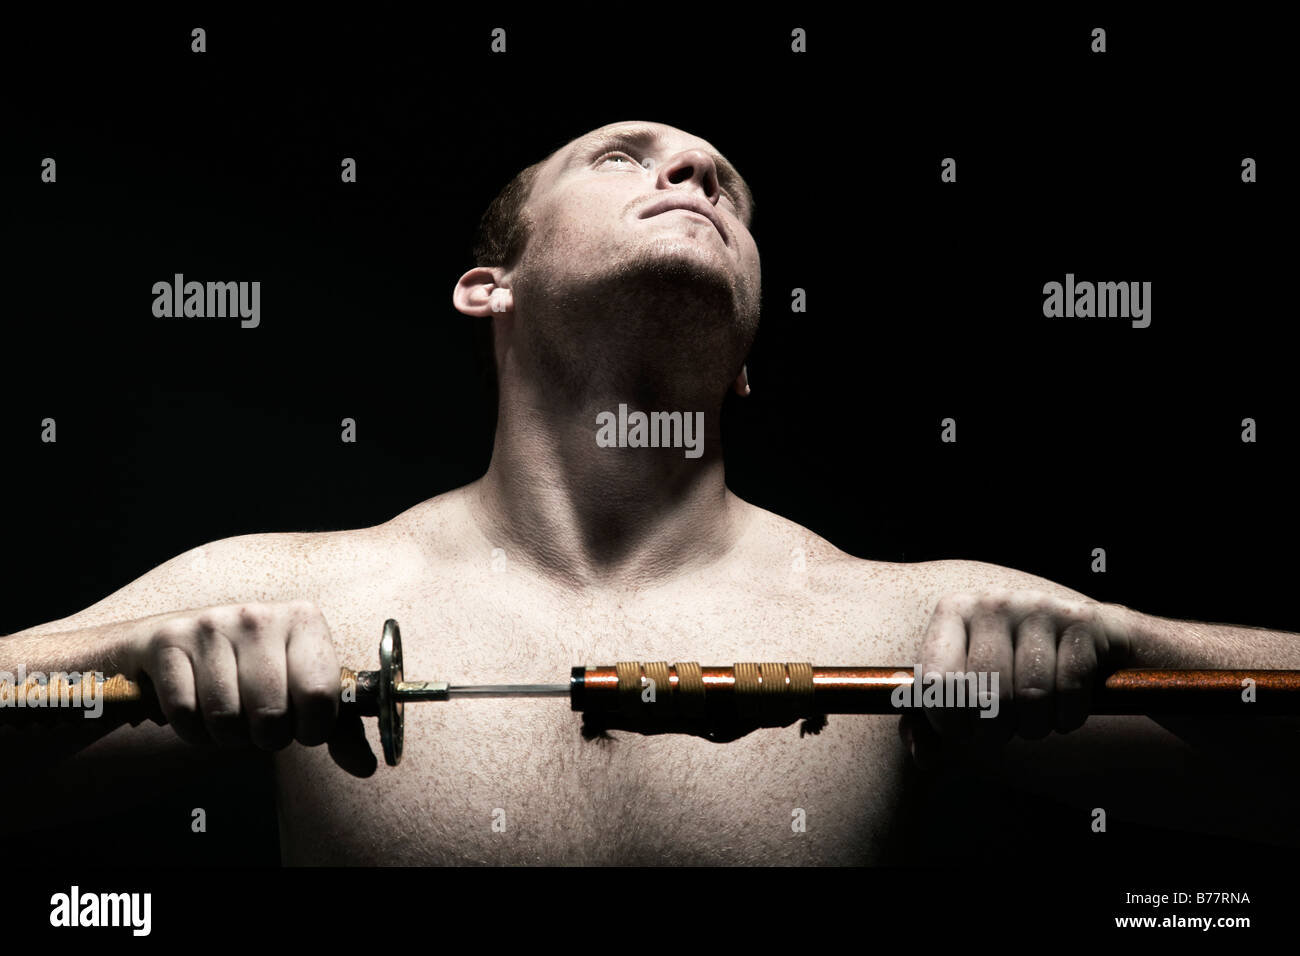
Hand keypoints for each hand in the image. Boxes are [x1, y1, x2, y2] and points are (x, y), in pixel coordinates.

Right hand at [117, 600, 374, 774]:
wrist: (174, 644)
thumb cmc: (249, 670)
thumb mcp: (298, 688)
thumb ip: (336, 727)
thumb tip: (365, 766)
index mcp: (304, 619)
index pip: (319, 695)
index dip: (312, 728)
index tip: (303, 727)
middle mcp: (259, 615)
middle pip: (272, 713)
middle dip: (267, 737)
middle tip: (261, 725)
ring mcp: (212, 624)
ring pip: (226, 717)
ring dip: (227, 736)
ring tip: (231, 717)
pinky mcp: (169, 641)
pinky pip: (186, 713)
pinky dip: (193, 731)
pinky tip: (199, 713)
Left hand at [898, 589, 1130, 766]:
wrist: (1082, 637)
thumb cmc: (1009, 666)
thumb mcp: (966, 683)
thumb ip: (933, 718)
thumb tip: (922, 756)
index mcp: (953, 611)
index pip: (938, 679)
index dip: (948, 719)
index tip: (961, 732)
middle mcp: (993, 602)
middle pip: (987, 692)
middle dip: (993, 730)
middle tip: (999, 734)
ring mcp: (1038, 607)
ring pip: (1031, 693)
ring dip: (1032, 727)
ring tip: (1031, 725)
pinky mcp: (1081, 621)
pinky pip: (1070, 687)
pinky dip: (1066, 717)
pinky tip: (1062, 717)